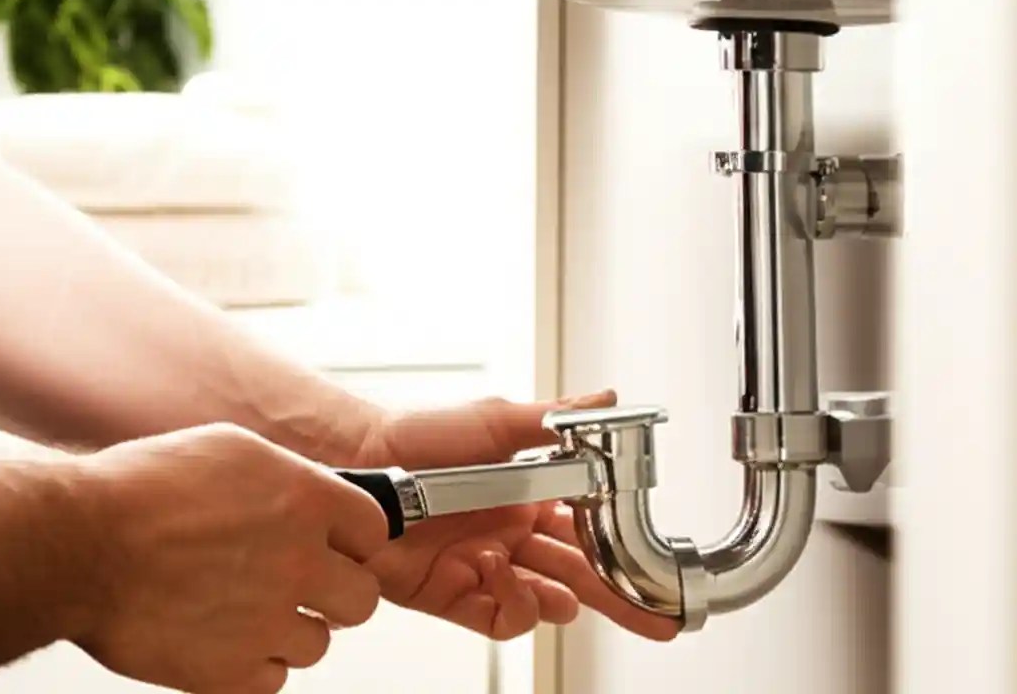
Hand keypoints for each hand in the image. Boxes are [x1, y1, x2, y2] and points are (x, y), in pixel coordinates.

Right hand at [72, 424, 388, 693]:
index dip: (354, 537)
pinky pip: (273, 681)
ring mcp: (268, 620)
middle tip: (304, 584)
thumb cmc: (136, 491)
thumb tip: (313, 491)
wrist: (75, 544)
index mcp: (304, 500)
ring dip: (290, 630)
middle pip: (363, 597)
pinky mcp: (231, 670)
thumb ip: (285, 475)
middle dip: (336, 591)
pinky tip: (225, 639)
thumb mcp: (226, 449)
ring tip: (246, 609)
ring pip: (319, 643)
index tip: (339, 542)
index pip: (374, 529)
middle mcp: (298, 561)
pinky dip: (253, 667)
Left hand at [351, 391, 680, 641]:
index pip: (591, 530)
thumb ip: (556, 418)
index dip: (624, 548)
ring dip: (564, 601)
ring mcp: (485, 567)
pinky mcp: (454, 594)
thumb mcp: (495, 420)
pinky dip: (512, 602)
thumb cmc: (419, 436)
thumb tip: (607, 399)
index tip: (654, 562)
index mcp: (528, 498)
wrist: (360, 460)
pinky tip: (501, 573)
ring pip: (546, 600)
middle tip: (656, 616)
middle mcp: (511, 535)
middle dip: (621, 597)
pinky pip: (499, 616)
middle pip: (581, 574)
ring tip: (569, 594)